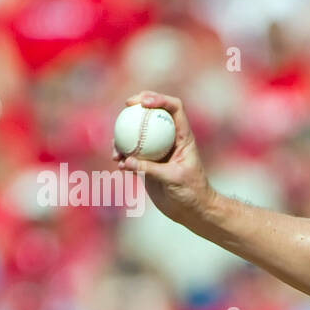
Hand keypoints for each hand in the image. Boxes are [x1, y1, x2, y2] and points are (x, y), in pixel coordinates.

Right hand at [113, 91, 214, 227]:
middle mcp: (169, 140)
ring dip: (125, 135)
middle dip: (139, 104)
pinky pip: (131, 155)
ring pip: (138, 133)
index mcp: (183, 137)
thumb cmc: (192, 193)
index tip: (143, 102)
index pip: (174, 108)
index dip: (160, 99)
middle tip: (126, 106)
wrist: (192, 211)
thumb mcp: (174, 179)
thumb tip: (125, 161)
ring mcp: (157, 151)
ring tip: (116, 148)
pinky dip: (123, 157)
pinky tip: (118, 164)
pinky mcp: (147, 164)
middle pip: (154, 113)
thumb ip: (150, 169)